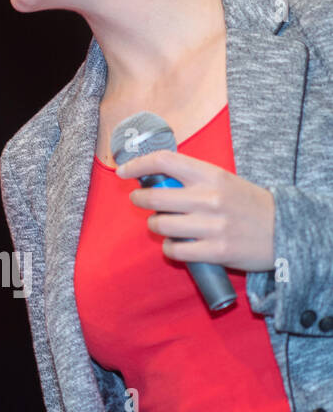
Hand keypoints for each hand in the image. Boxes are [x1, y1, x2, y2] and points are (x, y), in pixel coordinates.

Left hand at [117, 149, 275, 271]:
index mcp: (210, 174)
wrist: (287, 230)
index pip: (164, 160)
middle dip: (140, 199)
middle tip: (141, 201)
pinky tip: (176, 245)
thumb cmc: (248, 203)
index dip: (137, 164)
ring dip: (155, 226)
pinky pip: (175, 251)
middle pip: (153, 197)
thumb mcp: (223, 180)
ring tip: (163, 225)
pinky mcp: (217, 251)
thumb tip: (152, 178)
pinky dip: (170, 249)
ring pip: (160, 225)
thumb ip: (191, 178)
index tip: (123, 171)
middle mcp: (209, 198)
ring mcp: (212, 226)